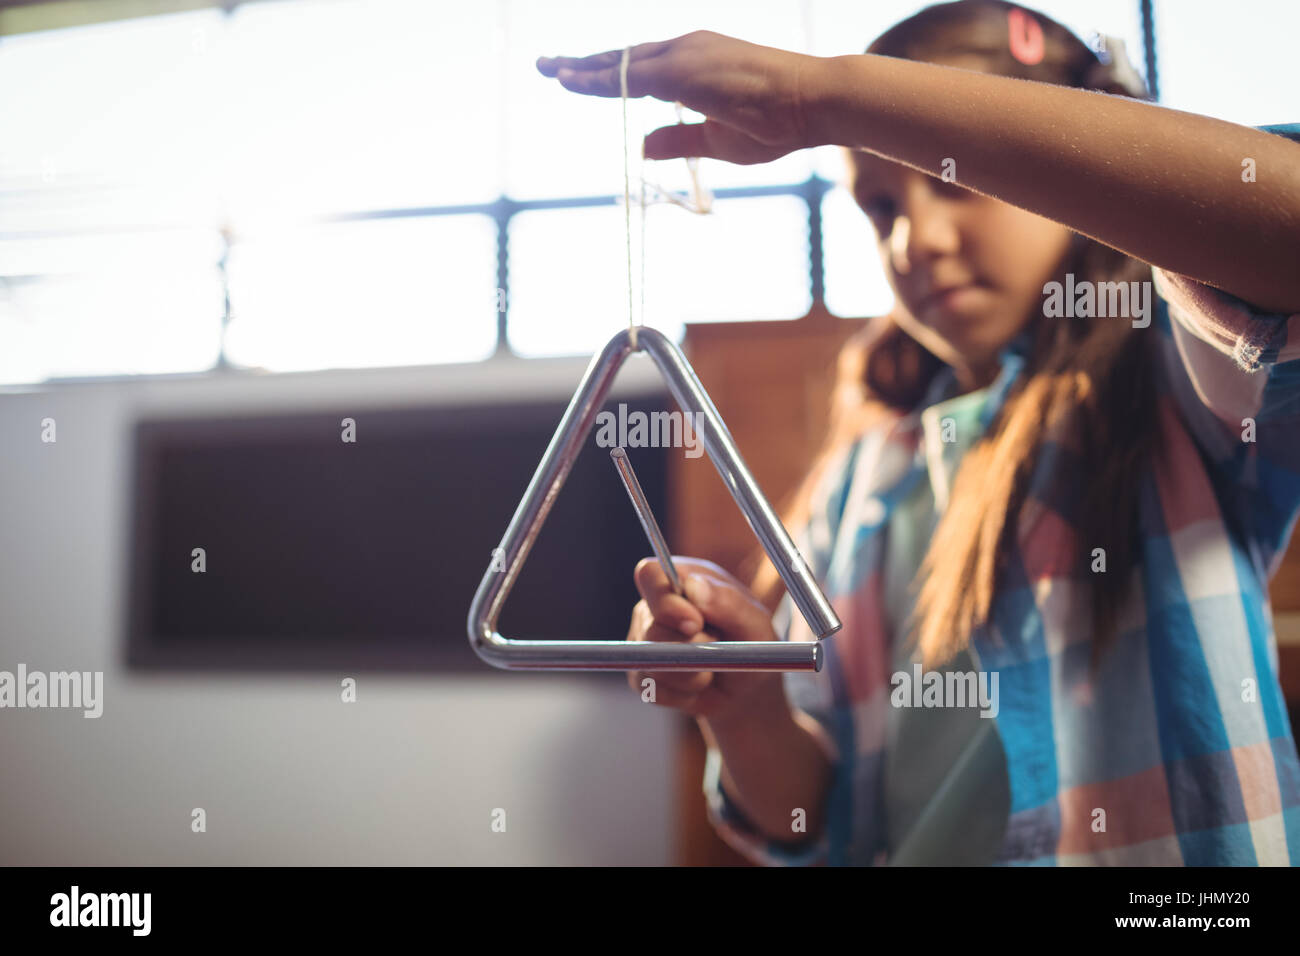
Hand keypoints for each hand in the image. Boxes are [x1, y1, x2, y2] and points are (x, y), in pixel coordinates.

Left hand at [537, 30, 817, 165]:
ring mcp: (685, 54)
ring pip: (622, 62)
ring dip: (583, 68)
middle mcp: (686, 50)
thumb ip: (677, 140)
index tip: (576, 77)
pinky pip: (631, 74)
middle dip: (584, 64)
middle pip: (624, 57)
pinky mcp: (685, 69)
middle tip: (547, 66)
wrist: (815, 102)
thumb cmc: (778, 123)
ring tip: (550, 71)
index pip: (642, 67)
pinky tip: (572, 80)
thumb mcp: (715, 140)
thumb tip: (639, 147)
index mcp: (696, 64)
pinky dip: (599, 77)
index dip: (608, 75)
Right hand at [625, 556, 787, 726]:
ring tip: (711, 666)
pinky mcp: (640, 674)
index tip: (695, 623)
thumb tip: (694, 587)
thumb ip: (728, 600)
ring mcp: (642, 641)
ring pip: (654, 663)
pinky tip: (698, 684)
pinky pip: (654, 690)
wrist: (745, 685)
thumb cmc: (751, 641)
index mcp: (680, 581)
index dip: (666, 602)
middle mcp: (653, 608)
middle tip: (717, 645)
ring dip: (693, 673)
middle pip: (652, 629)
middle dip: (692, 647)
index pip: (650, 576)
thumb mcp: (754, 621)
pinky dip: (684, 693)